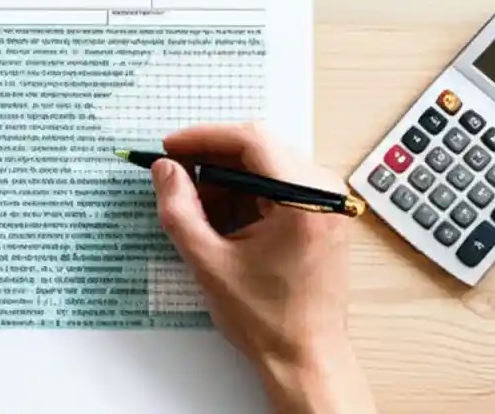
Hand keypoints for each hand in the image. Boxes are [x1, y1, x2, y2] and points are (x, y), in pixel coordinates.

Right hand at [150, 123, 375, 413]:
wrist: (306, 357)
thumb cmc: (267, 320)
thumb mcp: (209, 264)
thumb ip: (180, 211)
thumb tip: (165, 170)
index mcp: (306, 201)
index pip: (253, 141)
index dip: (205, 137)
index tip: (171, 148)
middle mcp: (326, 194)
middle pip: (261, 148)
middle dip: (212, 158)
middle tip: (175, 175)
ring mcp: (329, 203)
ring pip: (268, 164)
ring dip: (227, 177)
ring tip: (196, 204)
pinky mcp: (324, 214)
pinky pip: (279, 183)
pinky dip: (246, 191)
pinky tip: (221, 215)